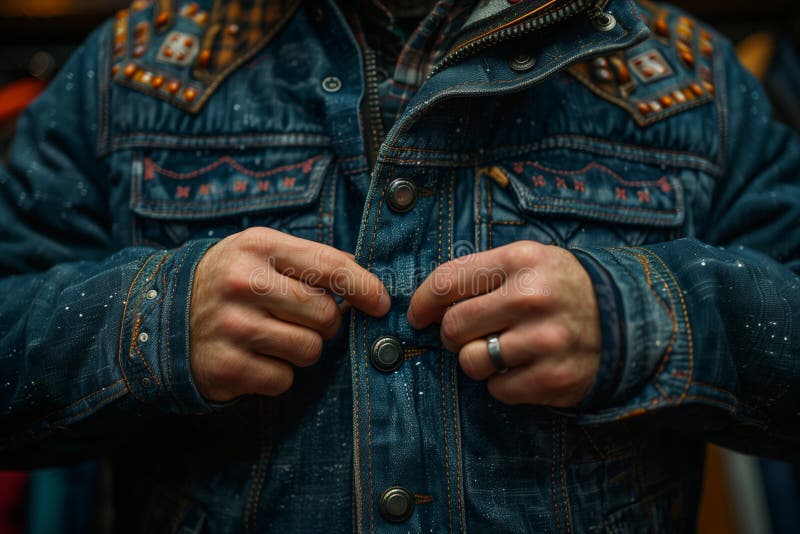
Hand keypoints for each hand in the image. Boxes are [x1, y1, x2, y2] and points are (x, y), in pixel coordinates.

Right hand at [190, 227, 389, 401]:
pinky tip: (255, 358)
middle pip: (324, 314)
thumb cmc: (230, 281)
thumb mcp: (261, 253)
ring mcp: (230, 326)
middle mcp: (241, 283)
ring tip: (274, 337)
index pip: (328, 266)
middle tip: (303, 320)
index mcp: (258, 246)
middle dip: (326, 323)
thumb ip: (310, 263)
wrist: (160, 314)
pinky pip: (284, 380)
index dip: (364, 287)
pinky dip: (278, 375)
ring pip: (309, 350)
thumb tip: (367, 289)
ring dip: (302, 350)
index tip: (381, 303)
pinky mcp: (224, 367)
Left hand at [407, 241, 600, 406]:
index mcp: (520, 261)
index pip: (447, 281)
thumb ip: (482, 272)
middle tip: (465, 335)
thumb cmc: (563, 288)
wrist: (629, 319)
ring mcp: (544, 340)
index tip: (418, 315)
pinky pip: (497, 389)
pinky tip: (521, 367)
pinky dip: (501, 382)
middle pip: (453, 326)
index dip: (423, 302)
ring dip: (476, 360)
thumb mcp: (530, 261)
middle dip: (451, 335)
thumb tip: (428, 300)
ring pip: (471, 362)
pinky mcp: (553, 377)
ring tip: (500, 350)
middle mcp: (531, 298)